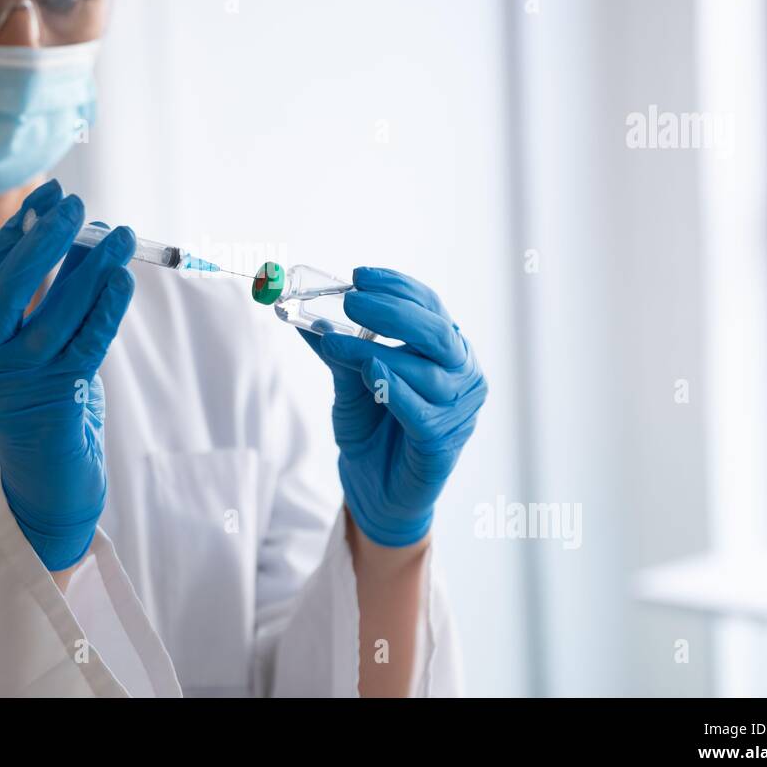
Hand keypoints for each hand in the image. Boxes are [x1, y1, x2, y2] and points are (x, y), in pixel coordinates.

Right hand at [0, 179, 135, 570]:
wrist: (50, 486)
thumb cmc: (45, 407)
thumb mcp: (36, 349)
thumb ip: (50, 299)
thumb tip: (83, 233)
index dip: (18, 231)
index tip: (49, 194)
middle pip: (6, 291)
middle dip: (41, 242)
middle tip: (75, 205)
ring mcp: (18, 386)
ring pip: (53, 316)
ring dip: (89, 270)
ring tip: (120, 236)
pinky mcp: (58, 402)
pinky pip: (87, 345)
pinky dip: (107, 309)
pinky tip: (123, 280)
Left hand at [300, 267, 486, 547]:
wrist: (375, 489)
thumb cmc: (372, 429)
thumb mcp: (350, 381)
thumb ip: (338, 349)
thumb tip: (304, 315)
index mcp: (445, 350)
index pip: (430, 306)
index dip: (396, 288)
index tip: (358, 276)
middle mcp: (462, 374)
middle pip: (436, 332)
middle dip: (392, 312)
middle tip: (351, 301)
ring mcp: (459, 410)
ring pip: (425, 371)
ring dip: (376, 351)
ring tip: (335, 344)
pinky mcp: (443, 443)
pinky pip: (421, 410)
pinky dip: (394, 388)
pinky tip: (371, 373)